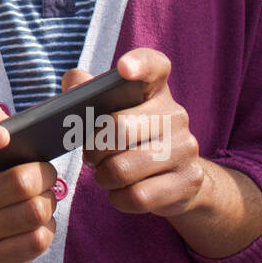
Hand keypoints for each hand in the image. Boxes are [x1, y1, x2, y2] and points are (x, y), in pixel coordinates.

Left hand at [60, 48, 207, 218]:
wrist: (180, 178)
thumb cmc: (133, 138)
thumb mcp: (112, 112)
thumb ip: (87, 92)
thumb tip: (74, 83)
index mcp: (155, 89)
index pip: (154, 65)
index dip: (138, 64)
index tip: (122, 68)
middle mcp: (175, 114)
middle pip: (118, 128)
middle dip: (93, 149)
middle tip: (91, 156)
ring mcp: (186, 148)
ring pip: (122, 168)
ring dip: (103, 177)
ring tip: (105, 175)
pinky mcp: (188, 181)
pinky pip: (137, 196)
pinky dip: (118, 198)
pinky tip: (121, 192)